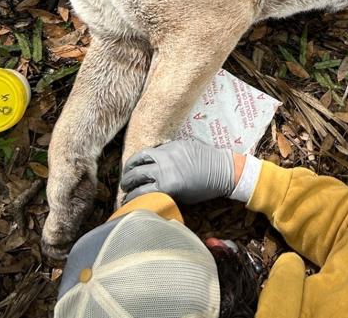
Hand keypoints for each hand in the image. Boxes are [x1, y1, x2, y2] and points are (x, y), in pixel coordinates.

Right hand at [120, 141, 235, 203]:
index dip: (129, 198)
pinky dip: (147, 156)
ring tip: (128, 171)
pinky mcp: (174, 144)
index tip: (126, 201)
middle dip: (127, 182)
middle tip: (125, 187)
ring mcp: (168, 153)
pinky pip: (155, 149)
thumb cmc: (204, 189)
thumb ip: (163, 195)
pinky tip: (145, 162)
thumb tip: (147, 197)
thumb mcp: (182, 198)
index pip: (139, 192)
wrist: (222, 170)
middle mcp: (164, 167)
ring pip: (141, 156)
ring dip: (131, 165)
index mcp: (167, 185)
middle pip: (136, 174)